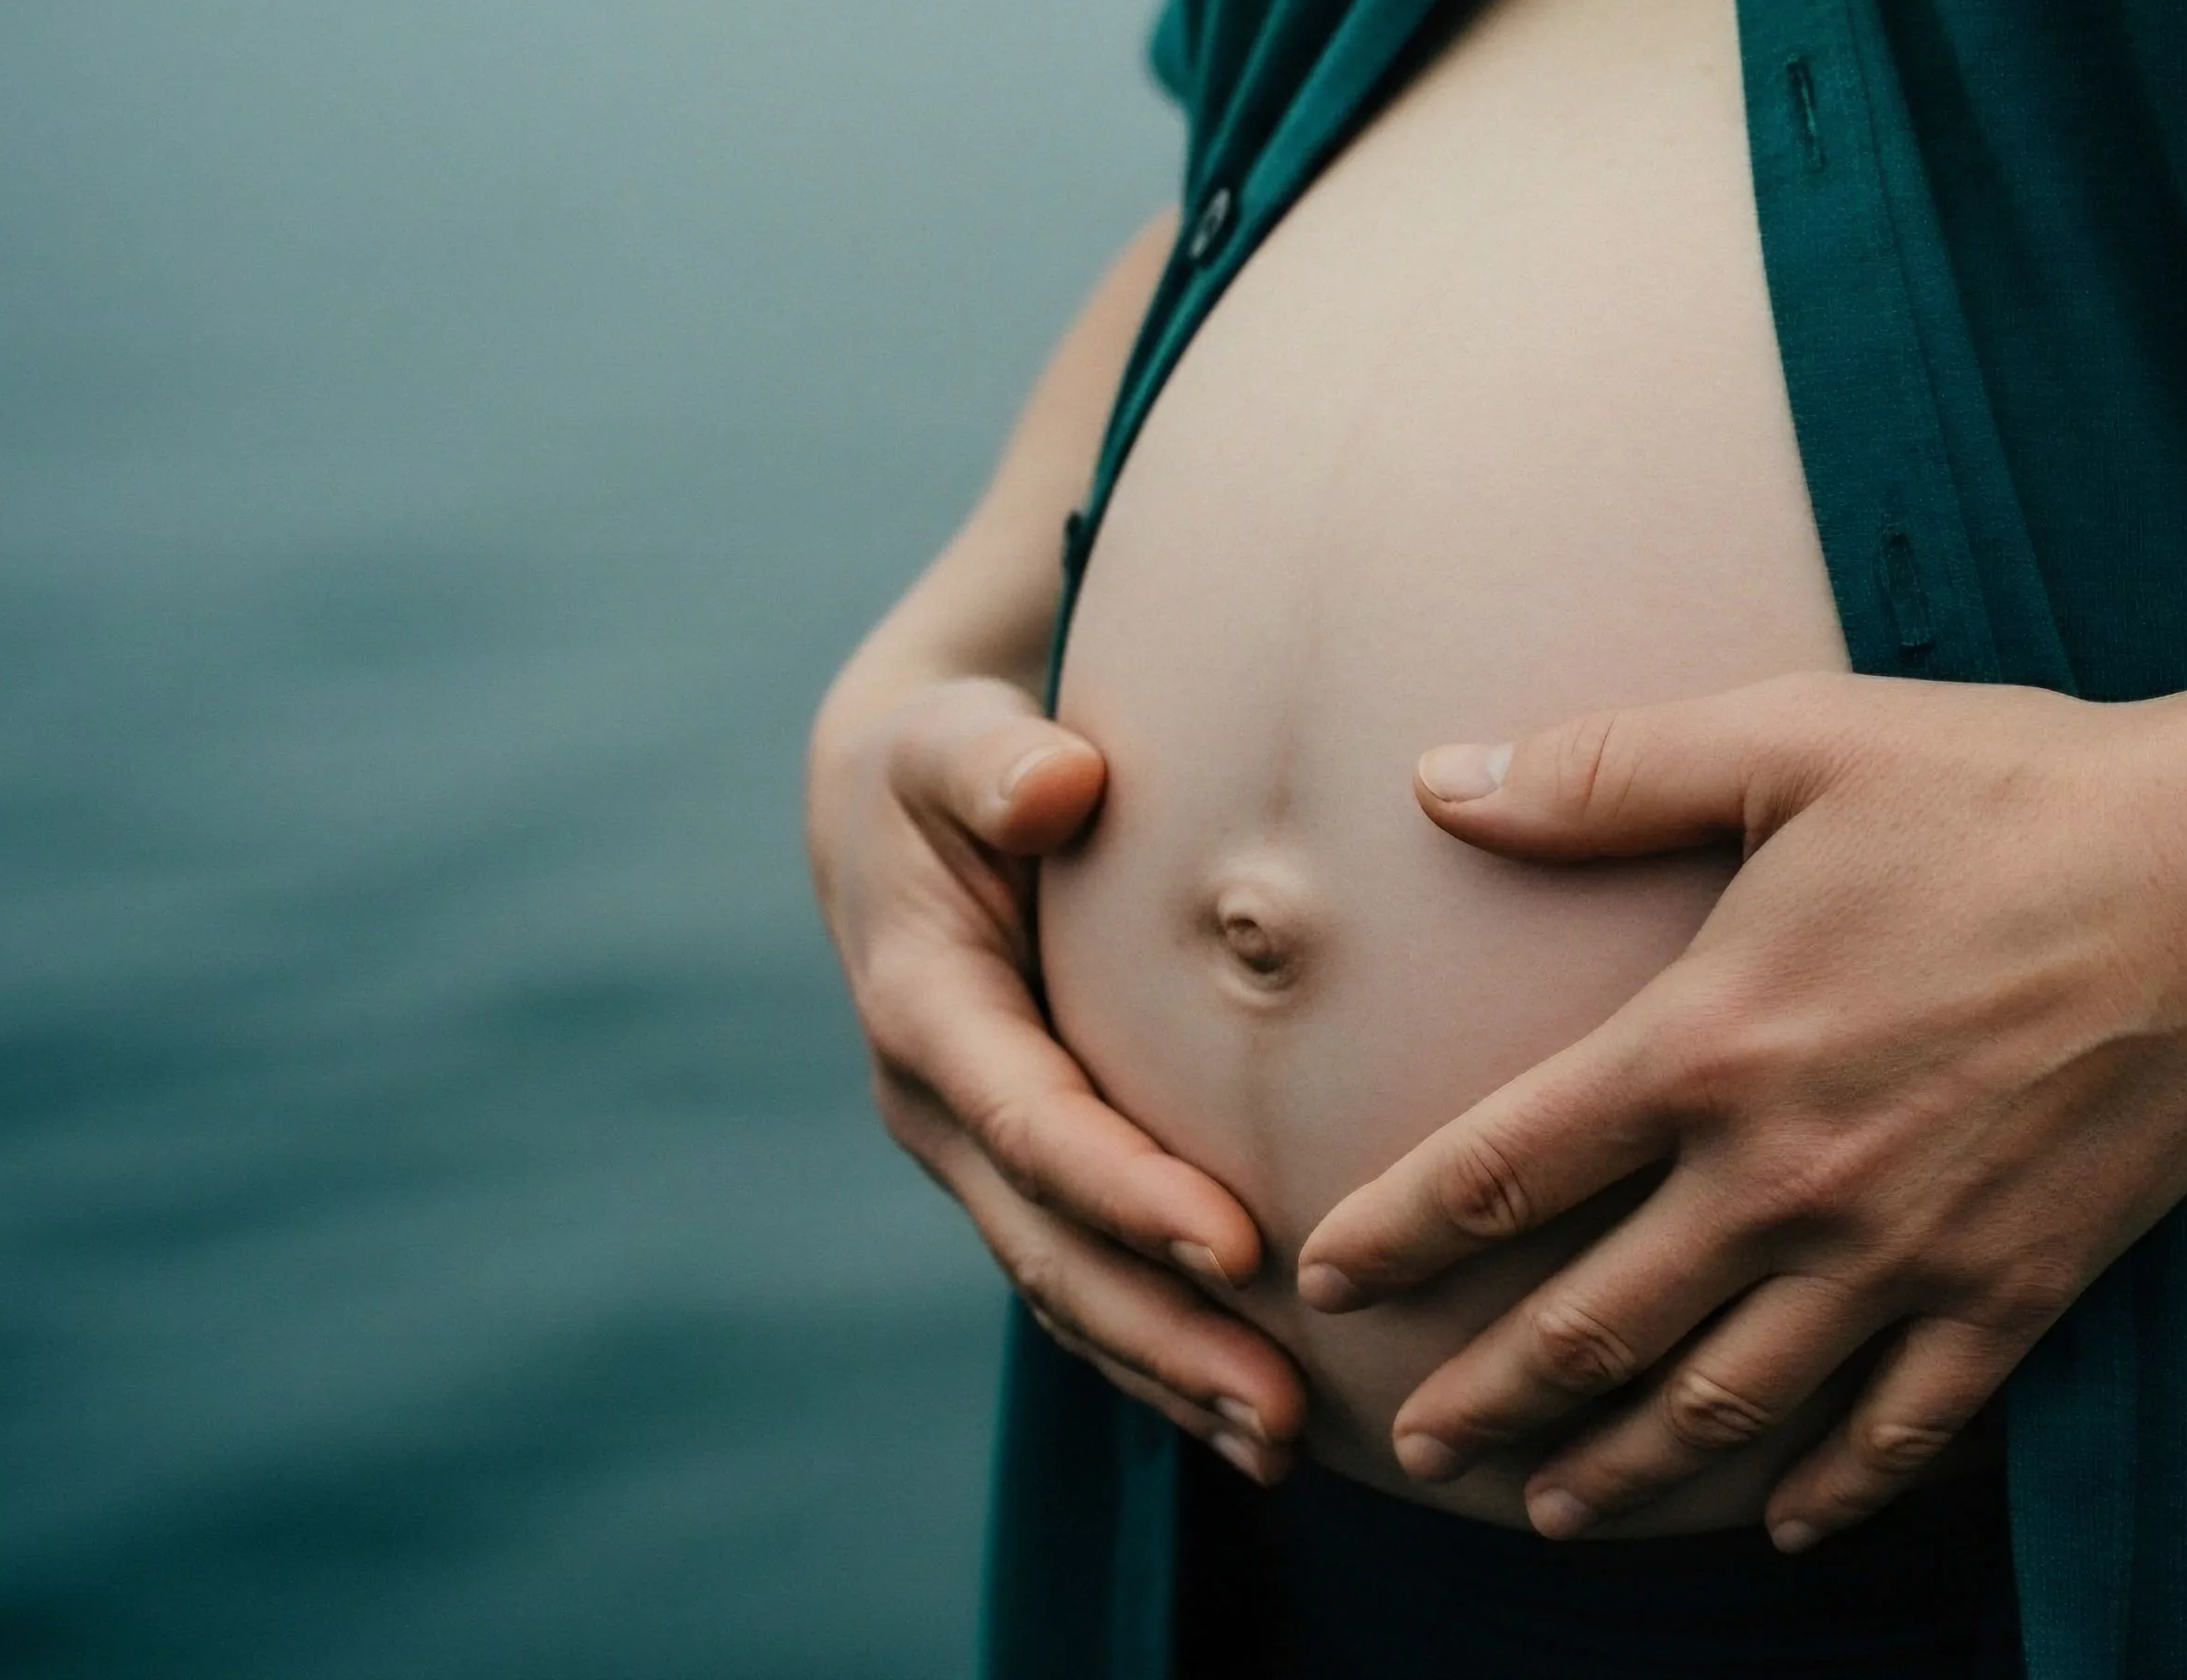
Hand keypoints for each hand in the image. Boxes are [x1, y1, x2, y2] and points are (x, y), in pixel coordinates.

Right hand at [806, 670, 1307, 1479]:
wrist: (903, 812)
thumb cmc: (952, 761)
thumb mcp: (952, 742)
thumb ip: (994, 764)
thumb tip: (1055, 784)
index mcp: (927, 1012)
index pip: (1035, 1122)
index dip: (1127, 1191)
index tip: (1238, 1245)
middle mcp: (943, 1110)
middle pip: (1055, 1248)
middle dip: (1163, 1333)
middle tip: (1279, 1403)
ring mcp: (980, 1162)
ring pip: (1072, 1293)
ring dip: (1171, 1376)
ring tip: (1284, 1444)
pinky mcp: (1027, 1180)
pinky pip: (1092, 1288)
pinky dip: (1165, 1357)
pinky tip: (1257, 1423)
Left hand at [1294, 672, 2186, 1548]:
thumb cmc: (2008, 789)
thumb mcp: (1790, 740)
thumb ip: (1603, 772)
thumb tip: (1434, 778)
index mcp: (1707, 1045)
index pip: (1501, 1170)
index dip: (1398, 1234)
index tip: (1328, 1278)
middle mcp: (1782, 1179)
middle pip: (1591, 1326)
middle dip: (1485, 1398)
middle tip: (1413, 1444)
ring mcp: (1898, 1254)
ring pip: (1726, 1408)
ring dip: (1622, 1469)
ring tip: (1555, 1506)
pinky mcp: (2010, 1293)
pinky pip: (1900, 1430)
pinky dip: (1833, 1489)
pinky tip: (1788, 1519)